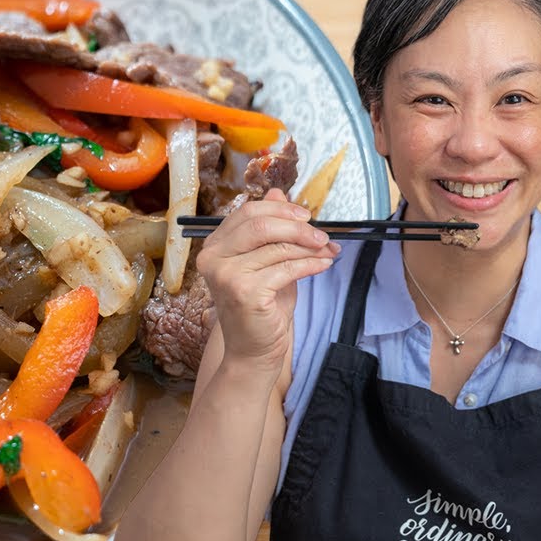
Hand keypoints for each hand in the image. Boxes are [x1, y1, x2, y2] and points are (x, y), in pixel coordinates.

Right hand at [195, 189, 338, 371]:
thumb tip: (278, 191)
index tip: (306, 216)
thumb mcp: (267, 261)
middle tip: (322, 235)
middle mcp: (213, 258)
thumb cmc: (261, 307)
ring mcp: (226, 275)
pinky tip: (322, 265)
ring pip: (277, 246)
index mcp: (214, 246)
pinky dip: (310, 264)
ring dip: (309, 247)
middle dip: (297, 226)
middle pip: (261, 223)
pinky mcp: (244, 291)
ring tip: (328, 251)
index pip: (247, 212)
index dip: (280, 209)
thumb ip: (271, 229)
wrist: (254, 349)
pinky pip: (286, 268)